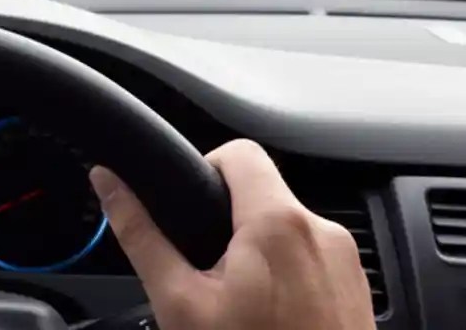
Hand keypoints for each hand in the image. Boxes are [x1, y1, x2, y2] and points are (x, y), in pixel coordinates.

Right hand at [89, 139, 374, 329]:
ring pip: (287, 226)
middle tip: (208, 272)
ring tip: (239, 301)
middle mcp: (322, 231)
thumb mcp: (180, 303)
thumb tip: (108, 184)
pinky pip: (312, 255)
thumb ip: (141, 235)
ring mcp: (346, 260)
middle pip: (263, 191)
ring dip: (257, 249)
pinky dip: (285, 272)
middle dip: (228, 222)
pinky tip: (270, 314)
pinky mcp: (357, 286)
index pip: (238, 152)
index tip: (191, 212)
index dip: (205, 170)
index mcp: (277, 222)